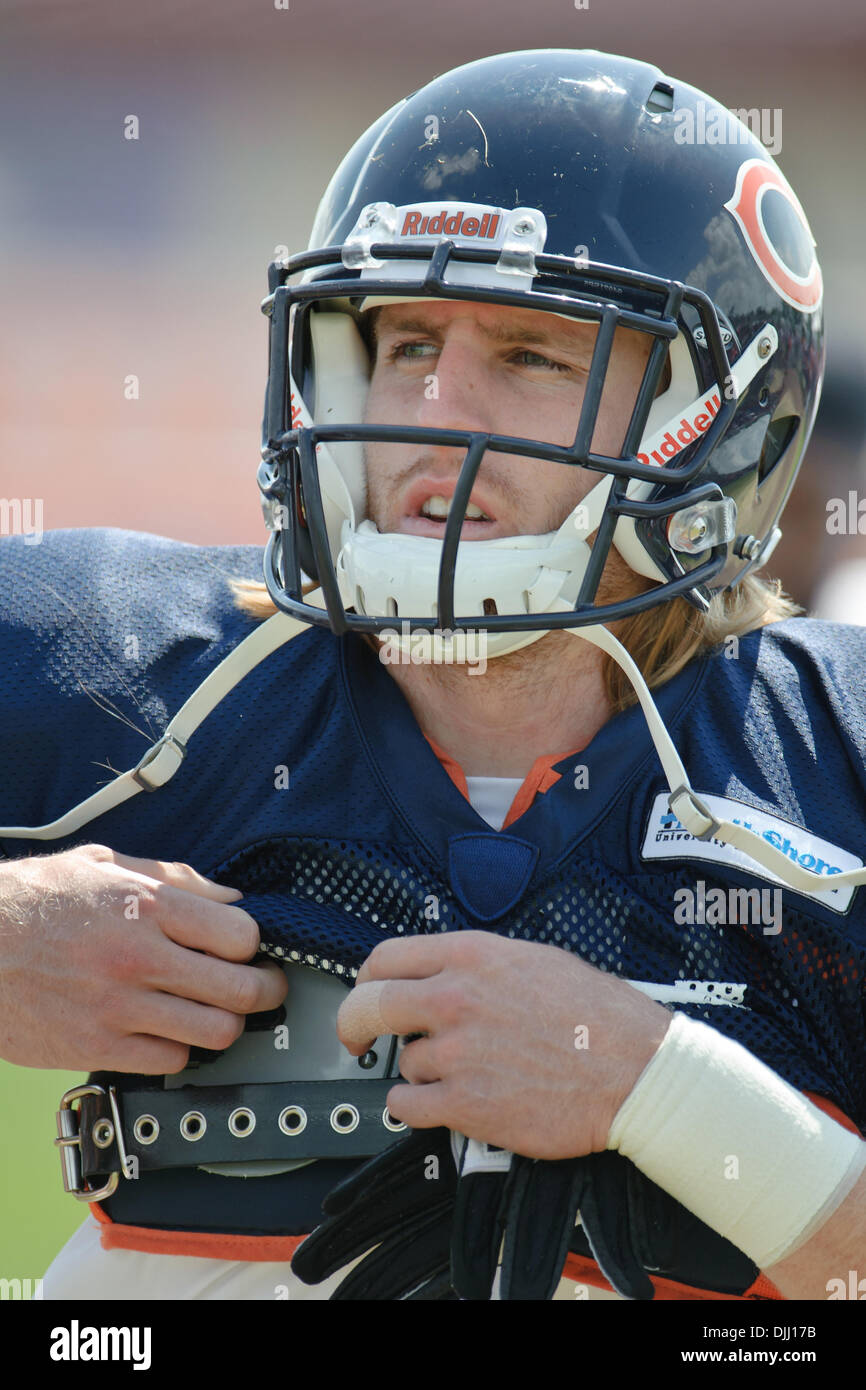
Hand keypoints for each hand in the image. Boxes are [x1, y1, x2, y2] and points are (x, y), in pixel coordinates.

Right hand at [0, 843, 286, 1072]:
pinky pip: (169, 1060)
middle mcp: (139, 958)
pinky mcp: (95, 1045)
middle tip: (264, 988)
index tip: (252, 948)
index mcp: (148, 906)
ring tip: (220, 1012)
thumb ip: (174, 879)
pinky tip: (170, 1031)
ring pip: (214, 1032)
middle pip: (240, 990)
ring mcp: (118, 1006)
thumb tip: (230, 898)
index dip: (255, 943)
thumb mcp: (103, 864)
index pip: (241, 935)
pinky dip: (180, 1050)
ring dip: (226, 1024)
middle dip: (265, 990)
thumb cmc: (31, 901)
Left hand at [338, 931, 670, 1158]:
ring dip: (421, 1071)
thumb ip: (480, 965)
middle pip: (368, 1006)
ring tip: (464, 1073)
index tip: (365, 993)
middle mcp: (456, 999)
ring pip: (402, 1062)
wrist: (636, 1072)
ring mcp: (457, 1052)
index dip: (366, 978)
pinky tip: (442, 1102)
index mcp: (472, 957)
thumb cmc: (600, 1017)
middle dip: (354, 1025)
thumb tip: (445, 973)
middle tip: (355, 1038)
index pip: (385, 957)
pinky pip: (407, 1106)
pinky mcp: (464, 1104)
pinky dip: (416, 1108)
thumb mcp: (536, 960)